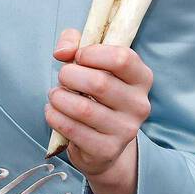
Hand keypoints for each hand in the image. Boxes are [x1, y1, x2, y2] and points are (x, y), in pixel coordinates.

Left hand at [46, 26, 152, 178]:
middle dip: (69, 75)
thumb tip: (62, 52)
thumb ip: (75, 43)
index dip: (92, 53)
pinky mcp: (107, 150)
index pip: (122, 58)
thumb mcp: (90, 62)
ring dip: (59, 98)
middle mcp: (139, 104)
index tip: (78, 57)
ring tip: (55, 96)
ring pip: (83, 108)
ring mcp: (126, 130)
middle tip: (63, 78)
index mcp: (141, 78)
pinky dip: (55, 117)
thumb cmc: (95, 93)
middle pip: (99, 83)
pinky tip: (53, 111)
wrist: (102, 143)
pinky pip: (73, 129)